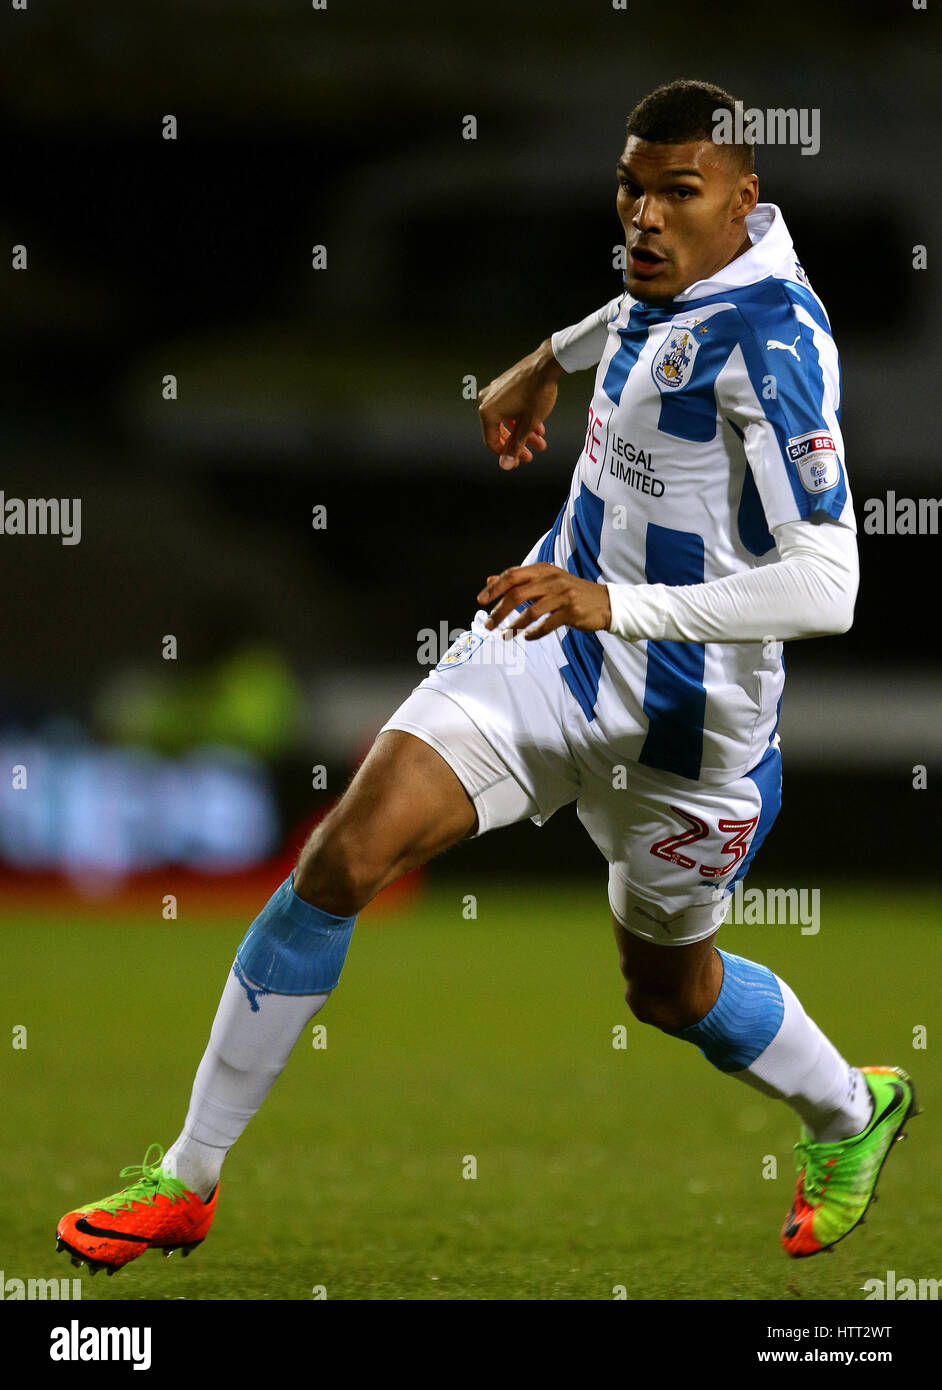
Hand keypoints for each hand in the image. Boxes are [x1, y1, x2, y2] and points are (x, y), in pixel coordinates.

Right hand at [477, 338, 563, 469]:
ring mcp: (495, 391)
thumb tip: (505, 464)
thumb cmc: (538, 392)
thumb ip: (515, 445)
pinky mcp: (504, 386)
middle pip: (499, 431)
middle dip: (516, 444)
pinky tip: (538, 426)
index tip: (518, 461)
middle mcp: (487, 400)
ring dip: (523, 433)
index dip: (506, 454)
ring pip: (508, 420)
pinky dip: (522, 418)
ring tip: (539, 442)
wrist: (547, 364)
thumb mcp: (527, 424)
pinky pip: (510, 408)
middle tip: (529, 455)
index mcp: (488, 411)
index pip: (492, 441)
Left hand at [477, 563, 611, 639]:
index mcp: (543, 569)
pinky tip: (528, 637)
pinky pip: (547, 624)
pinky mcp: (571, 612)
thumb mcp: (545, 581)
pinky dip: (535, 633)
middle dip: (500, 611)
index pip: (512, 575)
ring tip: (505, 635)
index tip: (480, 600)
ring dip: (514, 625)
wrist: (605, 603)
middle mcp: (552, 579)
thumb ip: (518, 581)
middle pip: (518, 594)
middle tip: (489, 624)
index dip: (494, 588)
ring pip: (531, 611)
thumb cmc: (570, 593)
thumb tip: (490, 580)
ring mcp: (563, 595)